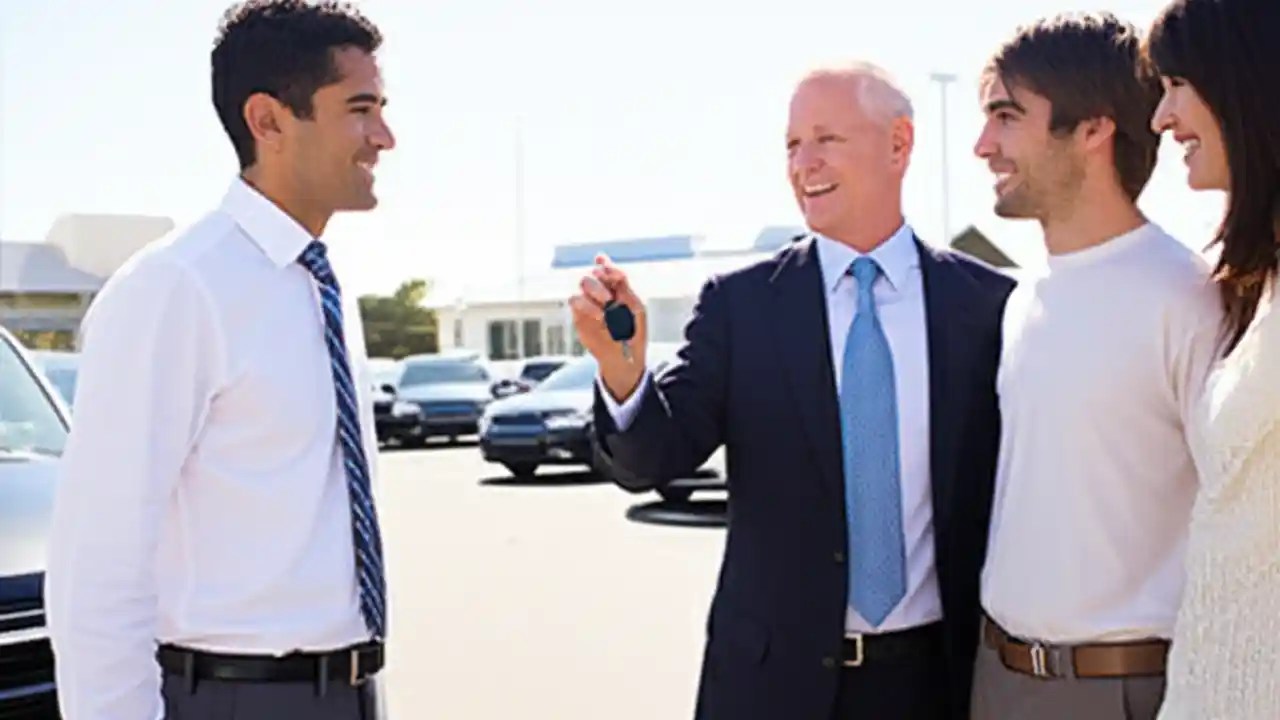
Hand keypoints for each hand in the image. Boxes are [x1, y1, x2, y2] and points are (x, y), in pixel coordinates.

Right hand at [569, 254, 647, 400]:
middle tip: (611, 291)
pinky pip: (575, 301)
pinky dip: (586, 305)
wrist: (625, 358)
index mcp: (618, 289)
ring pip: (583, 284)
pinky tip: (600, 315)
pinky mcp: (580, 316)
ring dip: (595, 290)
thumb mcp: (636, 310)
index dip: (605, 263)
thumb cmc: (633, 334)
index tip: (603, 262)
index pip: (608, 269)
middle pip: (594, 274)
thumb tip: (615, 271)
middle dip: (601, 277)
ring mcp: (590, 303)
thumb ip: (626, 290)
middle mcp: (602, 294)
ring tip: (607, 304)